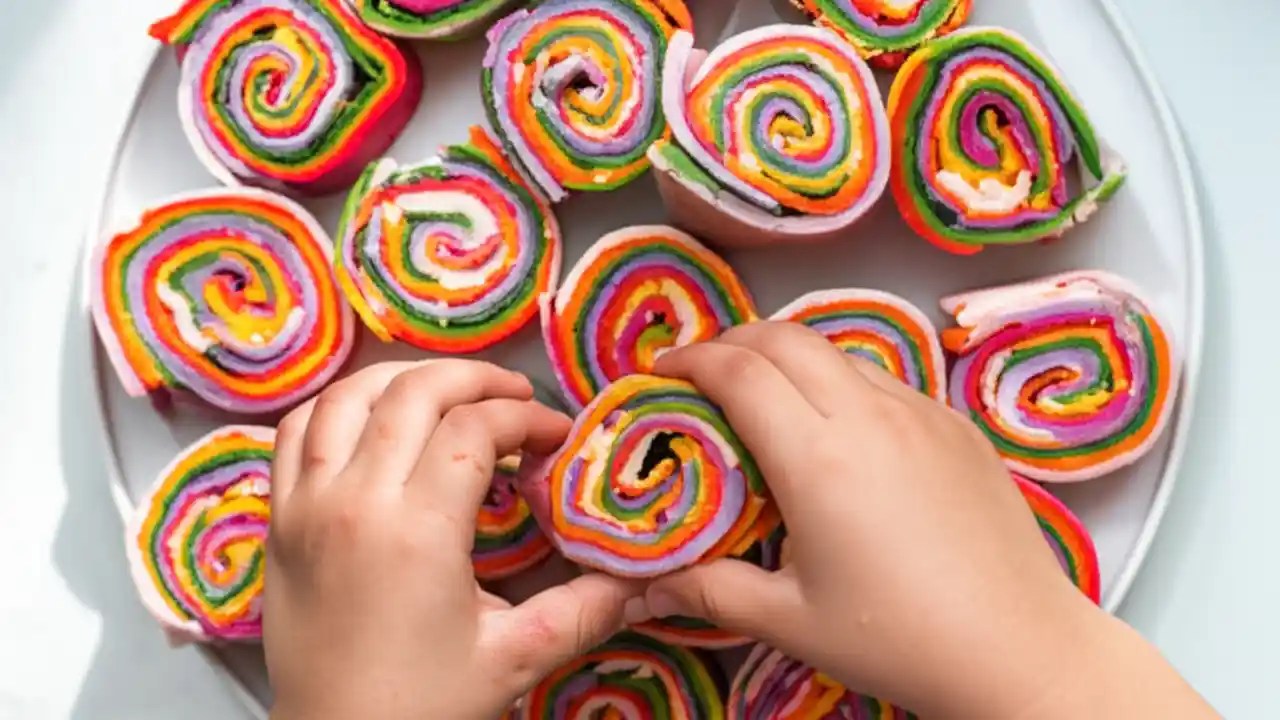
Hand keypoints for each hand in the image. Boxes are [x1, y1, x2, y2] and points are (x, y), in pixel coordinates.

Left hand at [264, 360, 642, 719]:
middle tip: (516, 397)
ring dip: (405, 378)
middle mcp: (354, 502)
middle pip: (414, 393)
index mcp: (416, 531)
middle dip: (475, 378)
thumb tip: (643, 576)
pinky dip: (337, 406)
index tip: (556, 436)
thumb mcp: (515, 658)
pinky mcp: (277, 522)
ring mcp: (306, 507)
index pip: (474, 428)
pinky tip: (372, 417)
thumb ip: (583, 608)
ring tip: (449, 392)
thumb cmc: (422, 708)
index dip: (525, 418)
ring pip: (348, 397)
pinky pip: (296, 432)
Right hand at [626, 322, 1214, 718]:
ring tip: (764, 393)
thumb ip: (710, 591)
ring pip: (837, 350)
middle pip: (784, 337)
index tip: (663, 372)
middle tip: (702, 370)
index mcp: (819, 458)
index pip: (739, 371)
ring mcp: (921, 412)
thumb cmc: (901, 639)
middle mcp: (870, 416)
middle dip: (732, 339)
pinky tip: (837, 427)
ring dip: (788, 355)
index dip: (691, 359)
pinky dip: (840, 380)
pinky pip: (883, 378)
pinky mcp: (957, 425)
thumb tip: (647, 585)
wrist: (1020, 648)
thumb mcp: (791, 620)